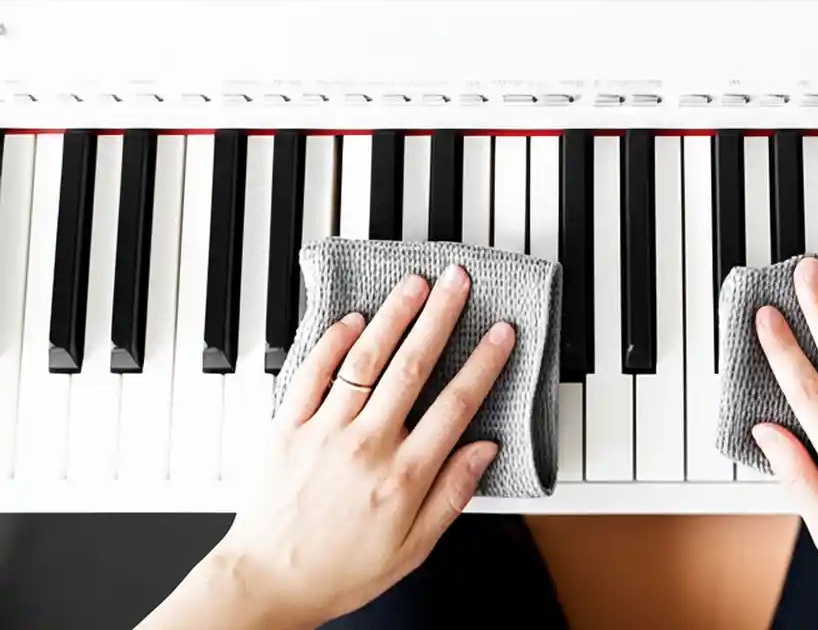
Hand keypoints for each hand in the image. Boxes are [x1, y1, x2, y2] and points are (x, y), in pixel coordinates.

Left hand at [141, 268, 514, 629]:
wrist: (268, 582)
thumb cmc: (339, 570)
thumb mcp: (414, 547)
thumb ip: (452, 494)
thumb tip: (484, 450)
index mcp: (402, 476)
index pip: (455, 405)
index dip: (483, 364)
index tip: (501, 334)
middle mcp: (365, 446)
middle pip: (412, 367)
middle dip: (440, 318)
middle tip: (458, 282)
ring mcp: (324, 432)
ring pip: (364, 361)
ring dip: (392, 316)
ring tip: (415, 284)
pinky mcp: (287, 428)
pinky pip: (312, 374)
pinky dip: (332, 342)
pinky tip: (353, 318)